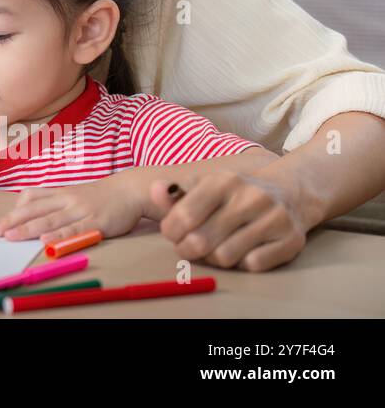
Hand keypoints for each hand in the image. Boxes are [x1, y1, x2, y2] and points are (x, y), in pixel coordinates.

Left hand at [0, 175, 147, 243]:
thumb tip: (32, 214)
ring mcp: (81, 211)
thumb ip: (55, 202)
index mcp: (61, 193)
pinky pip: (75, 230)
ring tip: (12, 237)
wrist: (130, 190)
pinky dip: (59, 235)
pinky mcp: (97, 222)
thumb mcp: (74, 194)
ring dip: (29, 229)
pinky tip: (47, 241)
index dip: (13, 212)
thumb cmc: (101, 196)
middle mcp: (67, 200)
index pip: (31, 199)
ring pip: (51, 220)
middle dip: (13, 221)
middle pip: (35, 210)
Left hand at [150, 170, 307, 271]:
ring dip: (213, 259)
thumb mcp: (205, 186)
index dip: (171, 231)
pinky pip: (252, 265)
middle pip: (202, 241)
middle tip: (187, 248)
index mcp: (224, 181)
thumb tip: (154, 189)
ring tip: (212, 249)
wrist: (290, 192)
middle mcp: (251, 197)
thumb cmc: (235, 193)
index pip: (185, 215)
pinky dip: (241, 263)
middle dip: (187, 249)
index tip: (172, 234)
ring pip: (225, 257)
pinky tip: (240, 251)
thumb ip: (175, 193)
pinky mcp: (291, 240)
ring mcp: (274, 218)